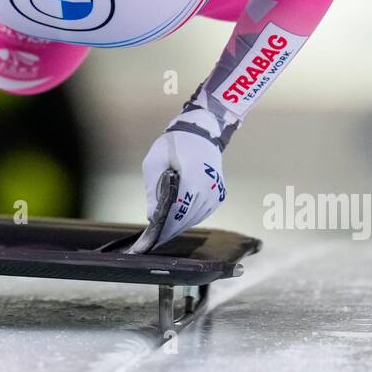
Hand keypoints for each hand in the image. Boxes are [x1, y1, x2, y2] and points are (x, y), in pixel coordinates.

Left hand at [139, 128, 226, 246]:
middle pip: (188, 216)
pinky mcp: (220, 194)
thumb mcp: (155, 163)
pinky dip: (192, 217)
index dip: (165, 224)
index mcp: (193, 177)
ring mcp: (216, 191)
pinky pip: (204, 212)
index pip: (178, 209)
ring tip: (165, 232)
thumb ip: (153, 191)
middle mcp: (209, 187)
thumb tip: (151, 216)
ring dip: (182, 224)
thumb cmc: (173, 145)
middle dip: (171, 228)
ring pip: (197, 217)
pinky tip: (180, 220)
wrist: (199, 133)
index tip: (154, 235)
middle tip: (156, 238)